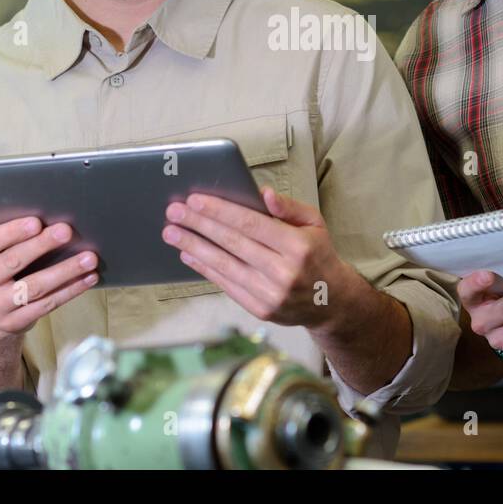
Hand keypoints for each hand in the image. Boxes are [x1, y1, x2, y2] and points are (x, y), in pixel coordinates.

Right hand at [0, 210, 98, 337]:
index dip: (11, 232)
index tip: (36, 222)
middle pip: (13, 262)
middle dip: (42, 245)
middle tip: (66, 231)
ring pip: (34, 286)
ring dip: (65, 270)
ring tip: (89, 257)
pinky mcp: (14, 323)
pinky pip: (47, 304)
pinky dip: (70, 290)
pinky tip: (88, 278)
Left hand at [162, 187, 359, 330]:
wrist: (330, 301)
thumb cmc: (318, 254)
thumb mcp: (314, 223)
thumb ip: (289, 207)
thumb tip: (263, 194)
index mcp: (298, 246)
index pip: (251, 224)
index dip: (220, 211)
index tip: (195, 200)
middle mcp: (284, 271)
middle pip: (233, 243)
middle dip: (199, 225)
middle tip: (174, 212)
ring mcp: (271, 293)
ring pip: (224, 265)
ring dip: (194, 247)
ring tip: (172, 233)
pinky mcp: (260, 309)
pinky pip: (226, 285)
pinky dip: (205, 268)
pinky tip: (189, 254)